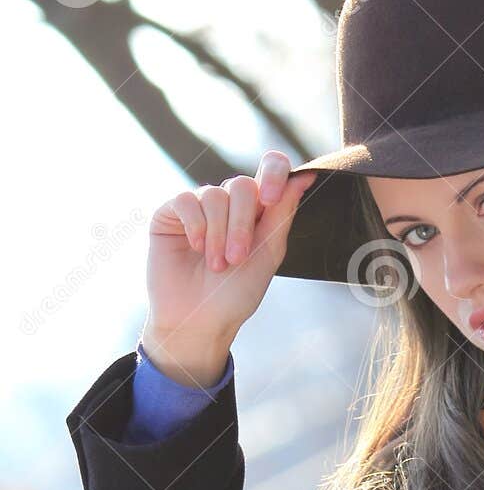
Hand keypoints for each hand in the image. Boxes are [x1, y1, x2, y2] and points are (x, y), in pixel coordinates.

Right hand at [143, 152, 316, 381]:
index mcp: (258, 212)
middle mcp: (229, 204)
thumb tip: (305, 177)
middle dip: (242, 224)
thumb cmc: (235, 295)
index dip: (274, 173)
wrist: (199, 321)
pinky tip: (195, 248)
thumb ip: (282, 215)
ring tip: (217, 265)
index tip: (270, 198)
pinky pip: (186, 199)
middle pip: (243, 185)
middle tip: (237, 259)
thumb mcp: (267, 255)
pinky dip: (195, 225)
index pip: (271, 168)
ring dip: (219, 234)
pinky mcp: (172, 213)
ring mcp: (200, 206)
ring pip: (214, 194)